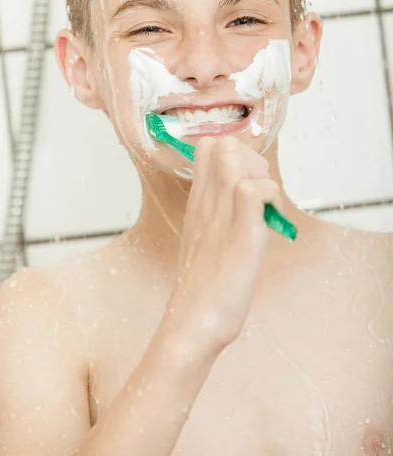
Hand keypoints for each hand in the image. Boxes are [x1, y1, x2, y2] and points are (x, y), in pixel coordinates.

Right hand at [166, 135, 282, 349]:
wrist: (194, 320)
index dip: (235, 153)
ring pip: (237, 159)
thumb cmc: (204, 286)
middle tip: (259, 194)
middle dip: (251, 159)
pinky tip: (270, 221)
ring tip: (264, 207)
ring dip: (260, 175)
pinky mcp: (240, 233)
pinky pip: (256, 190)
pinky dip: (271, 198)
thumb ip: (217, 214)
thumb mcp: (205, 239)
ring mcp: (221, 214)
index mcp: (197, 201)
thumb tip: (242, 198)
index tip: (246, 181)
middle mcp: (206, 201)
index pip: (208, 147)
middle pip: (224, 144)